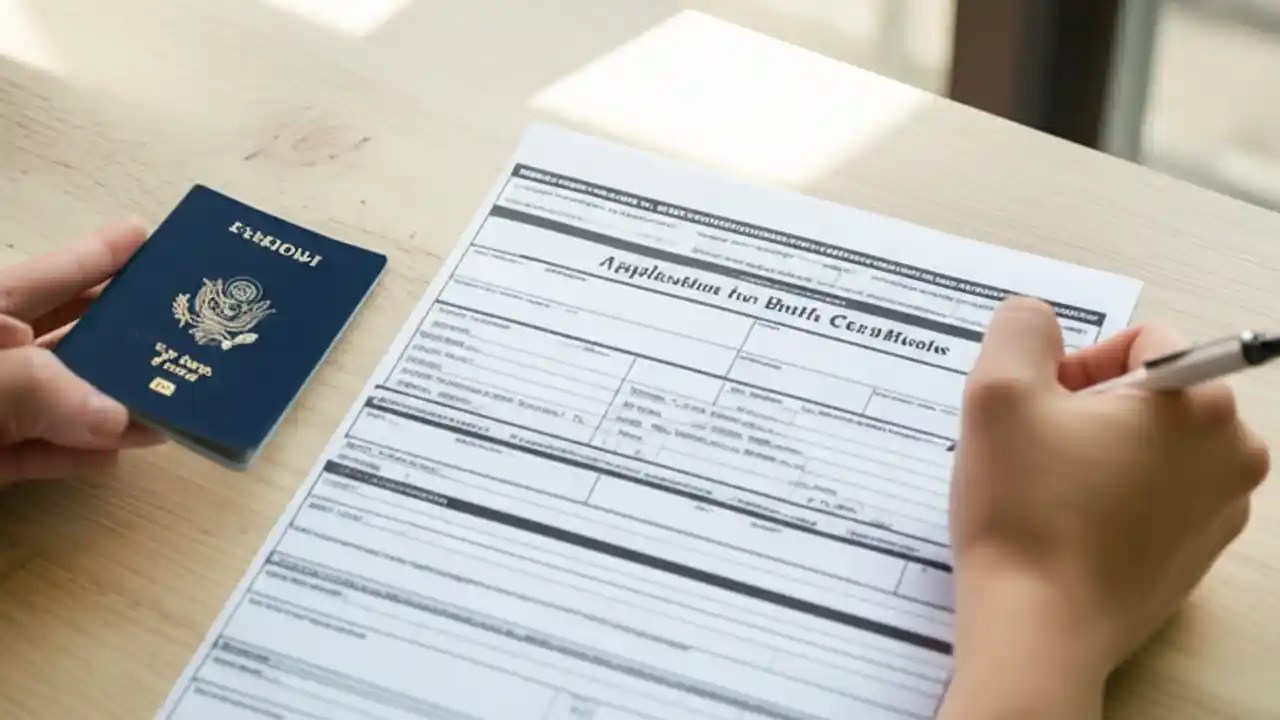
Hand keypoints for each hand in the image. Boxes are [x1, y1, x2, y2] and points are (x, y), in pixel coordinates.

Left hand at [0, 218, 162, 482]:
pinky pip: (39, 455)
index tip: (144, 233)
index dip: (96, 255)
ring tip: (170, 400)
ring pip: (60, 403)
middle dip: (121, 336)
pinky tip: (117, 454)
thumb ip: (38, 393)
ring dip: (111, 407)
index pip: (44, 278)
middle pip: (64, 339)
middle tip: (182, 325)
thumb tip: (119, 418)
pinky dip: (76, 456)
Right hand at [938, 298, 1268, 719]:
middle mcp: (1230, 451)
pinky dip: (1112, 498)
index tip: (1039, 413)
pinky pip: (1154, 496)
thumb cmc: (1025, 514)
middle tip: (1037, 452)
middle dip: (1087, 410)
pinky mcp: (1198, 552)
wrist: (1038, 630)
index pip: (1137, 342)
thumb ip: (1021, 328)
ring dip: (1097, 453)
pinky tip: (1069, 525)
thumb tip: (1037, 322)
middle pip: (1149, 392)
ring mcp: (1221, 507)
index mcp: (1197, 402)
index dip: (1072, 368)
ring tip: (1049, 491)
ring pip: (1149, 445)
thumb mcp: (998, 392)